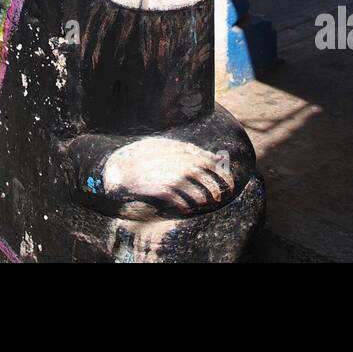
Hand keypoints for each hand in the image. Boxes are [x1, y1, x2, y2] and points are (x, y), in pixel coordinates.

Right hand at [102, 137, 236, 216]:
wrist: (124, 165)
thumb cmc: (148, 154)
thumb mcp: (172, 146)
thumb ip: (195, 151)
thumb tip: (218, 157)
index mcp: (188, 152)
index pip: (215, 165)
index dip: (225, 176)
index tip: (228, 184)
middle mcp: (185, 165)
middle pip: (211, 183)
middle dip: (218, 192)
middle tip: (218, 198)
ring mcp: (176, 179)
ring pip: (200, 196)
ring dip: (202, 201)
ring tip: (200, 203)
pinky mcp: (166, 191)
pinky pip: (183, 203)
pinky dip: (186, 207)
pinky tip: (185, 207)